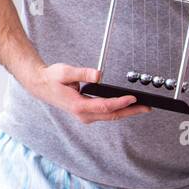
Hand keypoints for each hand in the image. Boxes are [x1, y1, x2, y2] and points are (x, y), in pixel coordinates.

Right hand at [29, 63, 151, 122]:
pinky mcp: (87, 114)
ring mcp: (85, 116)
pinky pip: (106, 114)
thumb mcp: (66, 71)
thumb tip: (99, 75)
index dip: (120, 103)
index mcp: (78, 106)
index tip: (133, 98)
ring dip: (126, 112)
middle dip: (131, 111)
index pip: (105, 106)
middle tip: (147, 107)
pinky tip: (128, 106)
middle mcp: (83, 114)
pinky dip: (118, 111)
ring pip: (110, 117)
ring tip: (142, 107)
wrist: (41, 86)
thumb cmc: (52, 78)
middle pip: (112, 116)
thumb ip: (83, 72)